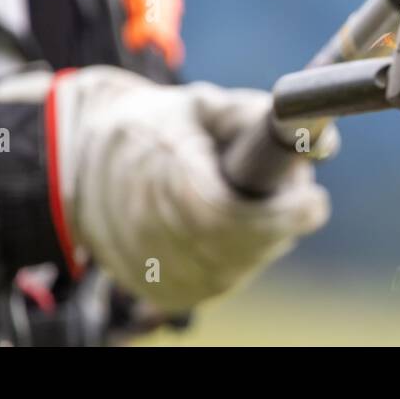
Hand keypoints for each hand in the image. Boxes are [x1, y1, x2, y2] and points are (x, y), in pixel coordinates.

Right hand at [38, 67, 329, 310]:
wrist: (75, 167)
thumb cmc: (145, 128)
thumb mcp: (198, 105)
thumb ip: (257, 118)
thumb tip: (324, 143)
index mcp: (168, 184)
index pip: (239, 218)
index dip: (284, 212)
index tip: (312, 198)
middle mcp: (160, 238)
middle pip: (248, 245)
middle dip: (281, 218)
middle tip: (292, 192)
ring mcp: (160, 273)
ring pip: (241, 265)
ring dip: (262, 238)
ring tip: (252, 201)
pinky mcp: (163, 293)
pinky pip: (221, 279)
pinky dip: (238, 255)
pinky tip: (232, 227)